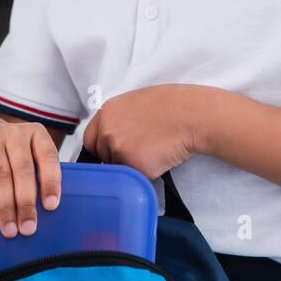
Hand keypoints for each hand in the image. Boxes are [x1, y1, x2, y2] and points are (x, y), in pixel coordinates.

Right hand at [0, 112, 61, 237]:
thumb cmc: (4, 150)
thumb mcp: (22, 154)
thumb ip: (32, 176)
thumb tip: (36, 215)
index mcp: (34, 134)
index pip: (47, 156)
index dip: (50, 182)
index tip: (51, 206)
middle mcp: (13, 133)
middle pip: (22, 170)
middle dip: (26, 203)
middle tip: (28, 228)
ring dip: (5, 206)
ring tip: (9, 229)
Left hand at [81, 84, 199, 178]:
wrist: (191, 115)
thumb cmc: (170, 106)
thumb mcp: (134, 103)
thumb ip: (116, 119)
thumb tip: (109, 135)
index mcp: (106, 113)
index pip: (89, 139)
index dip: (101, 147)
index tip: (112, 150)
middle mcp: (107, 131)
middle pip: (102, 156)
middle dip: (116, 157)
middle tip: (139, 149)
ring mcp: (119, 150)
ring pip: (119, 168)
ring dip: (132, 165)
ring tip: (153, 149)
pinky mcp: (134, 166)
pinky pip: (135, 178)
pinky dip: (147, 173)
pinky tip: (159, 157)